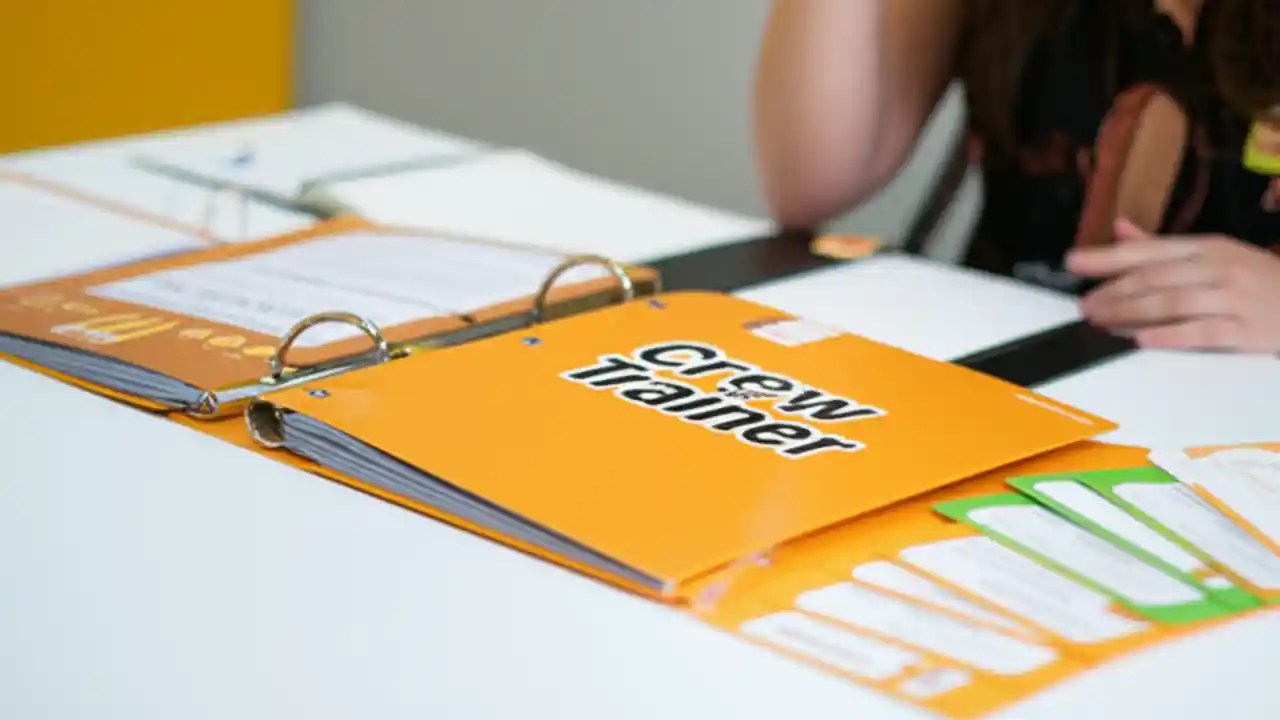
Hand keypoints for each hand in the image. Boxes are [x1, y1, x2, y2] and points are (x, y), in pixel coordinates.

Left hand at [1065, 218, 1279, 352]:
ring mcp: (1235, 298)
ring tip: (1100, 322)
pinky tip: (1142, 339)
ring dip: (1130, 313)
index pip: (1149, 250)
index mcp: (1208, 247)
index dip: (1108, 256)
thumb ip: (1164, 248)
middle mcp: (1220, 268)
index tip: (1073, 262)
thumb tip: (1120, 228)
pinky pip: (1203, 333)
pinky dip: (1170, 335)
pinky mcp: (1249, 331)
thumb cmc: (1259, 281)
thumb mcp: (1217, 255)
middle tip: (1084, 305)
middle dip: (1114, 291)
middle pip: (1155, 278)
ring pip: (1172, 303)